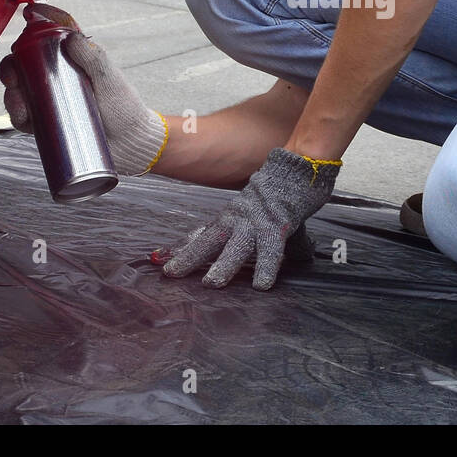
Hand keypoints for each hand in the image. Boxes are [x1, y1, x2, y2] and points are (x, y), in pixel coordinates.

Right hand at [0, 3, 168, 174]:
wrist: (130, 144)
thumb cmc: (123, 107)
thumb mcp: (109, 78)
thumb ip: (92, 57)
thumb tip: (70, 37)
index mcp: (73, 59)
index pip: (51, 35)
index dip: (38, 21)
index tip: (28, 13)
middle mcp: (58, 76)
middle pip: (24, 65)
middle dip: (10, 67)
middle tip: (12, 76)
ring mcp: (51, 100)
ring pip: (19, 91)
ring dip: (11, 93)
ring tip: (18, 101)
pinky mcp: (48, 123)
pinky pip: (25, 117)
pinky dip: (17, 115)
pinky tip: (22, 116)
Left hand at [153, 147, 340, 289]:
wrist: (297, 171)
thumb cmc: (278, 195)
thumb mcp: (258, 215)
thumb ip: (258, 236)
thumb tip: (270, 253)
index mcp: (230, 217)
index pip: (202, 234)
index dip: (182, 247)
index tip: (160, 259)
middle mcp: (237, 219)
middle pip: (209, 240)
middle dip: (189, 257)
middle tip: (170, 273)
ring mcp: (256, 222)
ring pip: (235, 246)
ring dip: (222, 264)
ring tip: (212, 283)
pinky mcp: (277, 225)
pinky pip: (271, 249)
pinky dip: (266, 267)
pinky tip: (261, 284)